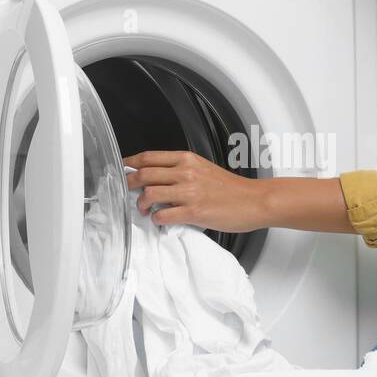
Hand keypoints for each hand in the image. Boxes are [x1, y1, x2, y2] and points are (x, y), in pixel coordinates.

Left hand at [124, 150, 267, 232]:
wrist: (254, 200)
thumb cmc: (231, 189)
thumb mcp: (204, 169)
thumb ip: (181, 170)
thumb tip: (157, 177)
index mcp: (187, 159)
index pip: (148, 157)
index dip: (129, 163)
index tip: (121, 168)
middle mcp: (186, 173)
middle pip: (143, 174)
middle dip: (128, 184)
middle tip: (125, 191)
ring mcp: (189, 192)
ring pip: (149, 194)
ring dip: (141, 204)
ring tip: (144, 209)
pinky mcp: (194, 212)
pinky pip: (163, 216)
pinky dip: (156, 219)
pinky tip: (160, 220)